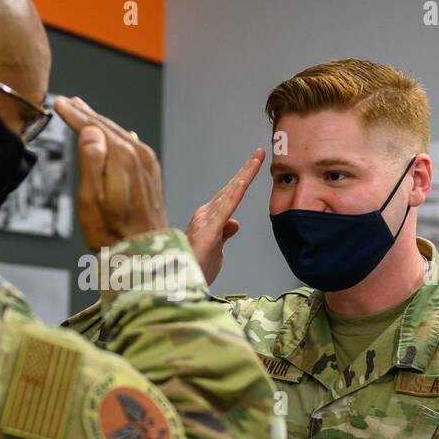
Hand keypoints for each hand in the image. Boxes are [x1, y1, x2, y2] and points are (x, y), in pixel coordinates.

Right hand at [53, 96, 167, 250]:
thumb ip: (91, 164)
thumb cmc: (112, 233)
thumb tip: (91, 133)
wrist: (145, 254)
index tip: (60, 103)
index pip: (94, 127)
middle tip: (67, 102)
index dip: (75, 115)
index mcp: (123, 158)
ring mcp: (148, 163)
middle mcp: (139, 155)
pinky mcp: (151, 172)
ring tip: (82, 111)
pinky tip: (108, 133)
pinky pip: (129, 143)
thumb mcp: (91, 201)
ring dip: (99, 121)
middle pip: (107, 126)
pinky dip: (114, 134)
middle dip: (86, 113)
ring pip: (119, 133)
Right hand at [185, 148, 264, 283]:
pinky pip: (224, 210)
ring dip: (243, 176)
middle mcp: (205, 215)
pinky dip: (234, 195)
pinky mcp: (208, 231)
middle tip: (259, 153)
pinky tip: (243, 182)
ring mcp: (206, 221)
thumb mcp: (216, 250)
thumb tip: (235, 223)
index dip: (243, 178)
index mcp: (208, 218)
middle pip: (230, 188)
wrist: (179, 285)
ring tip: (256, 160)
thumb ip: (224, 234)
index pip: (229, 195)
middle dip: (246, 169)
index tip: (255, 163)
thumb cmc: (195, 269)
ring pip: (229, 194)